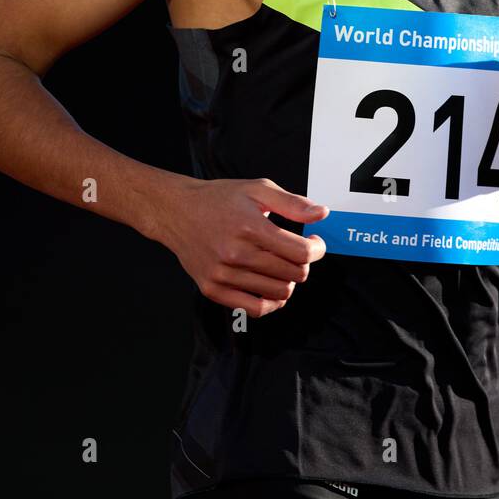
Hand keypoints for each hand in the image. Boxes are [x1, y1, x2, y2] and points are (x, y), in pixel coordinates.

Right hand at [162, 176, 329, 317]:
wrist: (177, 212)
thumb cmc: (219, 198)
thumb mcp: (258, 189)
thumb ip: (292, 203)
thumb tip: (321, 214)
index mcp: (249, 226)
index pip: (300, 252)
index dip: (317, 249)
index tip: (315, 242)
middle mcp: (235, 254)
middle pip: (293, 274)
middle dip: (303, 263)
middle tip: (296, 251)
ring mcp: (223, 275)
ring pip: (279, 293)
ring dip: (288, 281)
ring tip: (281, 265)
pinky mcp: (212, 289)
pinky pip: (254, 309)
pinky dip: (271, 302)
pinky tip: (271, 286)